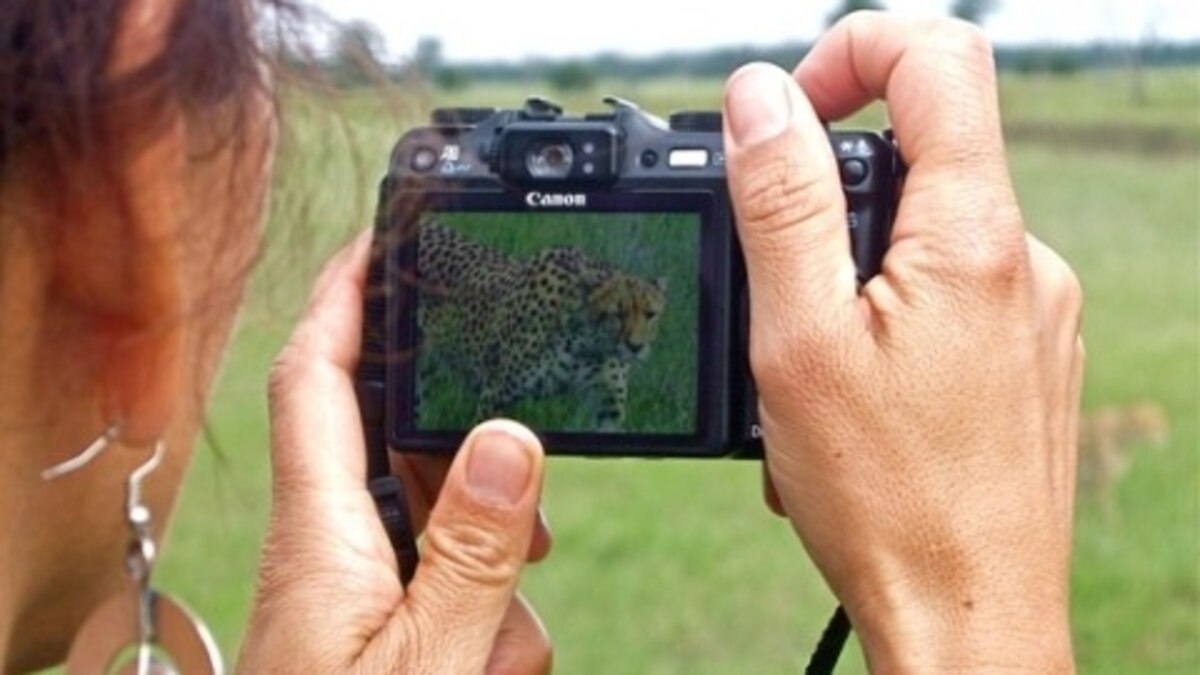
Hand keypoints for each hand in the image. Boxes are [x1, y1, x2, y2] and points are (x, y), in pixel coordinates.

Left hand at [237, 235, 552, 673]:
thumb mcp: (432, 660)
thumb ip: (472, 554)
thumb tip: (508, 440)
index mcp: (318, 539)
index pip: (313, 378)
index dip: (342, 296)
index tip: (382, 234)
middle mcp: (323, 551)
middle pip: (399, 446)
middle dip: (472, 457)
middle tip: (532, 484)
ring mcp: (347, 589)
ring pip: (439, 524)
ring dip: (491, 570)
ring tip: (506, 631)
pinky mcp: (367, 626)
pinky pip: (440, 584)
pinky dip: (485, 618)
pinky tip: (495, 660)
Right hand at [723, 12, 1081, 671]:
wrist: (970, 620)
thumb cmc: (890, 502)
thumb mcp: (800, 340)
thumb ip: (780, 203)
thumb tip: (762, 98)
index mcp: (973, 236)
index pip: (937, 57)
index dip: (852, 51)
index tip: (788, 112)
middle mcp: (1024, 260)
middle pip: (923, 148)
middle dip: (828, 189)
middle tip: (774, 277)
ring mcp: (1034, 311)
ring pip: (925, 231)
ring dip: (850, 272)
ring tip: (808, 368)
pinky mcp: (1027, 355)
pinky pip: (947, 294)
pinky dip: (885, 319)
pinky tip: (853, 397)